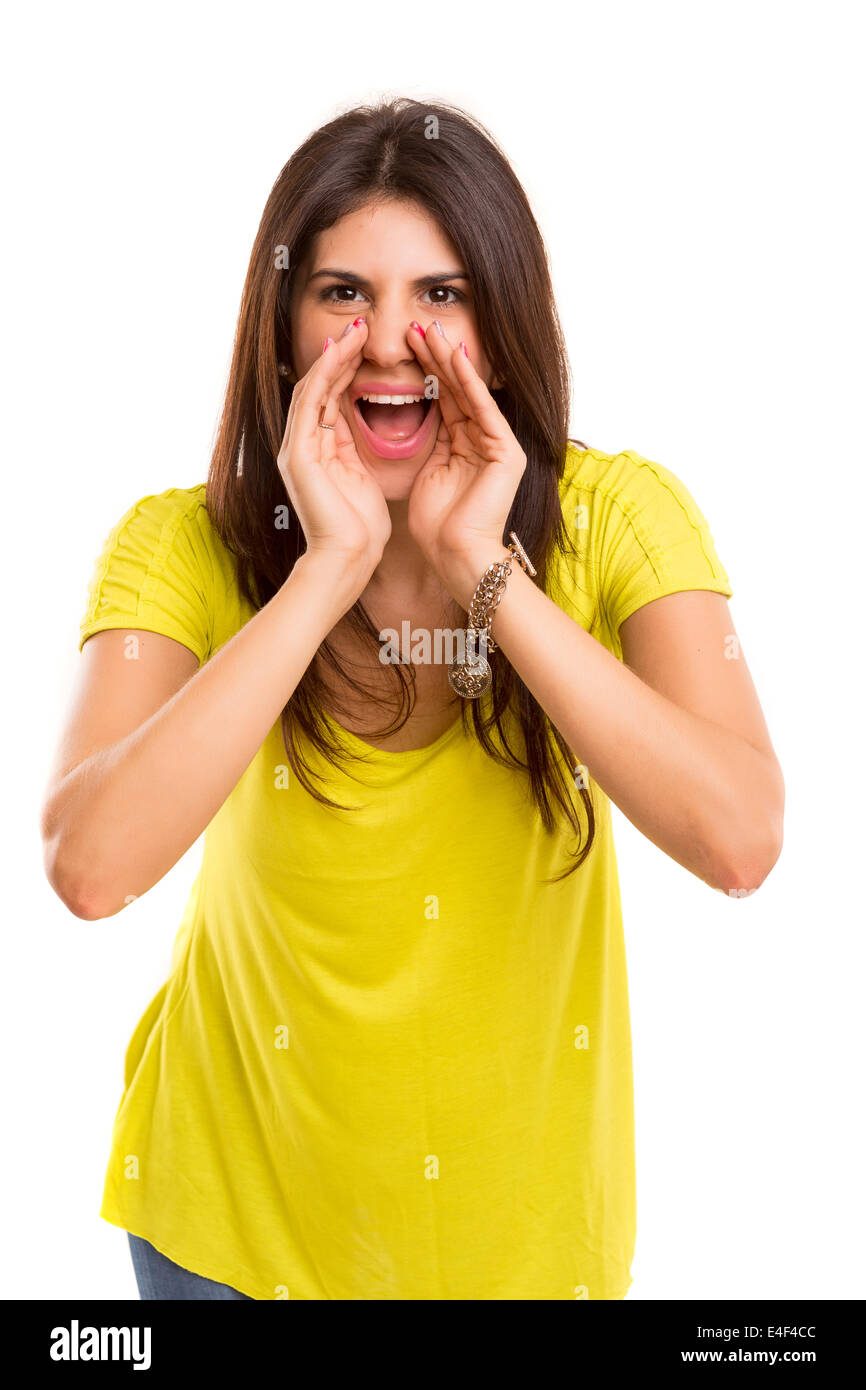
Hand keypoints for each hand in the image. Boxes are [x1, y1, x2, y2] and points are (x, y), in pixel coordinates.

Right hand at [277, 319, 390, 576]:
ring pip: (313, 388)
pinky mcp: (299, 454)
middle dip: (340, 355)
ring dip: (335, 356)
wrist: (347, 559)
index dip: (347, 370)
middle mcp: (301, 446)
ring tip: (356, 331)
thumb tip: (367, 431)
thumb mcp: (361, 480)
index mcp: (317, 452)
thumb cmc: (359, 530)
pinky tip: (343, 353)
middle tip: (362, 326)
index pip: (330, 400)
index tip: (367, 347)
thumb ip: (355, 452)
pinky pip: (311, 402)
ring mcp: (296, 448)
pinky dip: (327, 375)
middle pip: (318, 387)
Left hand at [405, 320, 525, 585]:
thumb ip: (427, 443)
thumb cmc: (437, 527)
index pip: (443, 401)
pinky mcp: (507, 452)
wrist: (456, 556)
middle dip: (435, 358)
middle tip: (415, 327)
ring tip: (429, 332)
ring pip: (469, 393)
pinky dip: (467, 381)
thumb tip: (408, 416)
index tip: (404, 347)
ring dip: (448, 361)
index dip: (424, 373)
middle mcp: (485, 442)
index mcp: (465, 448)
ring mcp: (499, 445)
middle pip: (456, 391)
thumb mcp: (425, 473)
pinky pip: (483, 408)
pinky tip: (452, 356)